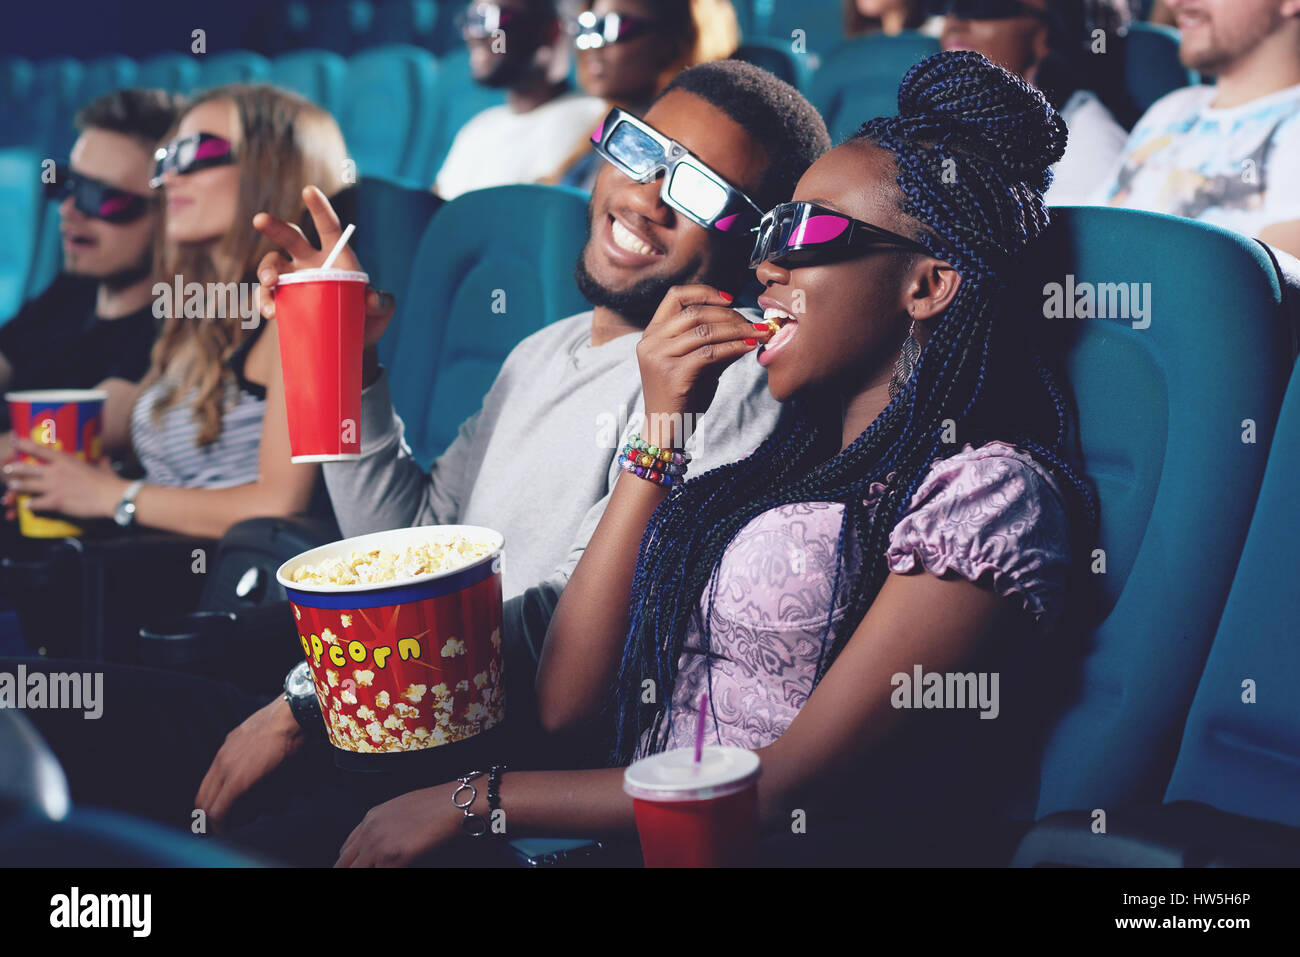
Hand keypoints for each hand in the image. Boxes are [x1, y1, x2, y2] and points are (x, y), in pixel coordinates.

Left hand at [1, 438, 126, 519]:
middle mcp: (55, 472)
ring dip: (17, 486)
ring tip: (11, 487)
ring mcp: (54, 487)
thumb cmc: (109, 482)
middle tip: (7, 469)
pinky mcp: (55, 502)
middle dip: (14, 468)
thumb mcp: (103, 468)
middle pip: (26, 468)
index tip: (14, 440)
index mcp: (65, 460)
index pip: (39, 449)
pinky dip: (30, 505)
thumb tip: (105, 459)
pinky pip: (35, 503)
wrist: (112, 497)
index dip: (23, 444)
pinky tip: (27, 506)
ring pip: (26, 485)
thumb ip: (100, 463)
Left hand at [195, 697, 304, 833]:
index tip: (228, 813)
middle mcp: (221, 759)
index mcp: (228, 749)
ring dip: (219, 820)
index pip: (209, 784)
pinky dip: (224, 823)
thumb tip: (262, 771)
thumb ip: (257, 752)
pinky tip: (233, 826)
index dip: (214, 802)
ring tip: (235, 825)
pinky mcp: (237, 780)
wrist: (292, 714)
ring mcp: (226, 769)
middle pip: (202, 798)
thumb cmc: (287, 722)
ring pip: (207, 805)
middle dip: (211, 817)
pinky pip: (219, 810)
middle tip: (227, 826)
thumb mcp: (264, 735)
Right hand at [252, 186, 395, 383]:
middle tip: (260, 220)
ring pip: (272, 265)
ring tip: (271, 284)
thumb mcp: (383, 311)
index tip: (309, 190)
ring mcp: (295, 281)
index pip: (328, 226)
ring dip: (266, 270)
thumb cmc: (370, 320)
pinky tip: (270, 313)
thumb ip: (382, 302)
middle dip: (275, 227)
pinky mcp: (284, 301)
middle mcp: (311, 263)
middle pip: (290, 238)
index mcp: (337, 256)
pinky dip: (265, 301)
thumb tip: (370, 298)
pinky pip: (267, 296)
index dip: (320, 208)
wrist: (354, 346)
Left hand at [336, 782, 464, 866]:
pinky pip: (379, 874)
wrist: (455, 803)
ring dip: (366, 872)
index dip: (349, 863)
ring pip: (357, 871)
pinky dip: (385, 873)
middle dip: (351, 870)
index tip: (357, 867)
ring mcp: (378, 846)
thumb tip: (383, 844)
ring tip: (385, 867)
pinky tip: (398, 868)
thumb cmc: (436, 804)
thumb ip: (384, 826)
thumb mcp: (401, 809)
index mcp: (370, 818)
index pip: (345, 849)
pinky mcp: (392, 859)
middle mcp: (369, 832)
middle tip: (367, 870)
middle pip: (343, 864)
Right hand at [636, 285, 767, 444]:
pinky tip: (749, 348)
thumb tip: (747, 326)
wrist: (667, 430)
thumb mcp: (697, 363)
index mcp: (652, 333)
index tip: (730, 299)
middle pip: (695, 312)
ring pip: (705, 331)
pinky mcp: (673, 375)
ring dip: (737, 330)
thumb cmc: (682, 397)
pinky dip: (733, 348)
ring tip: (758, 334)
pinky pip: (710, 353)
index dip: (705, 292)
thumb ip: (715, 343)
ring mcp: (659, 358)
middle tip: (753, 323)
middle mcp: (651, 342)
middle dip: (729, 315)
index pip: (676, 296)